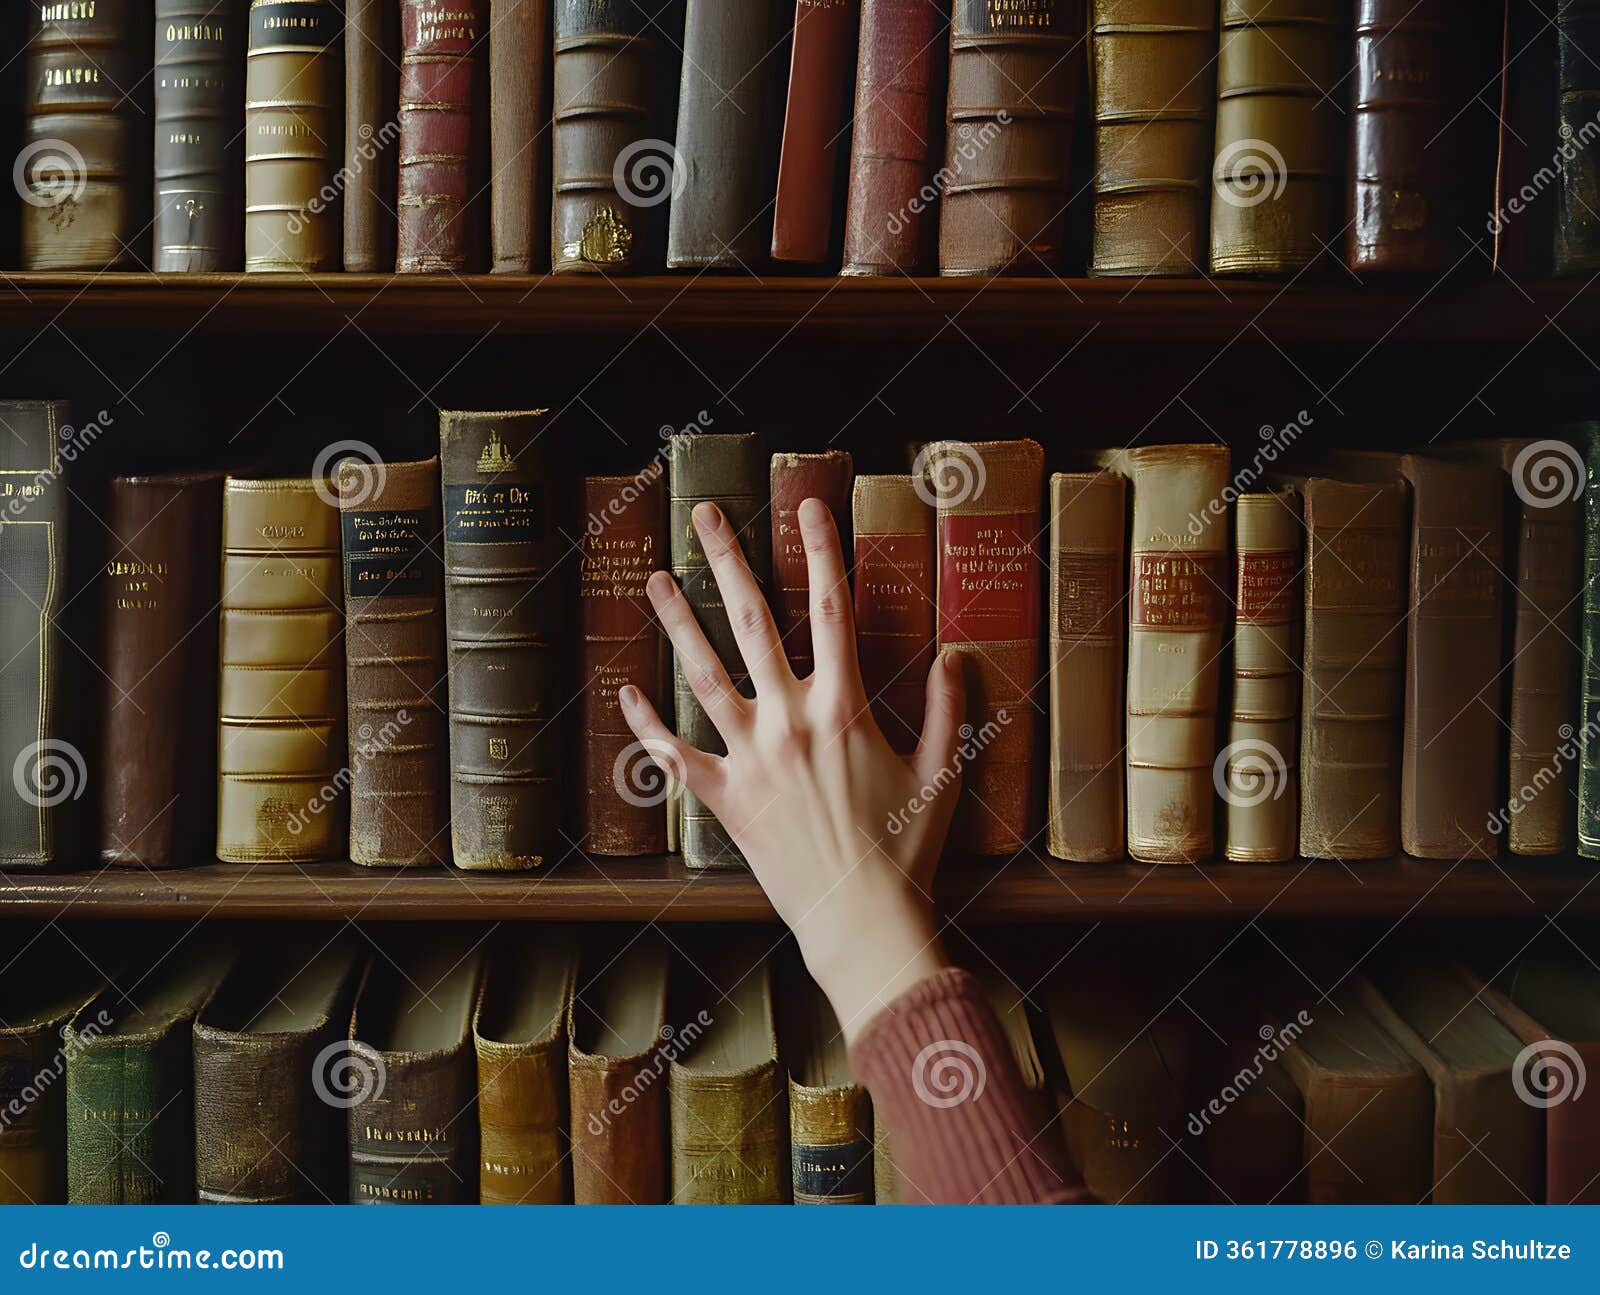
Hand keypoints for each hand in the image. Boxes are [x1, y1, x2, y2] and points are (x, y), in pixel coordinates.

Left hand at [618, 497, 966, 1041]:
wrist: (863, 918)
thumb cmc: (906, 847)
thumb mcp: (941, 770)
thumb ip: (945, 708)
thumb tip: (955, 657)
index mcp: (844, 707)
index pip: (833, 608)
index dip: (822, 550)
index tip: (809, 506)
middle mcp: (790, 720)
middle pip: (752, 623)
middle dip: (728, 561)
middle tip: (704, 514)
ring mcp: (751, 758)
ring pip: (703, 675)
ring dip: (676, 624)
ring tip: (655, 579)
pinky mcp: (725, 798)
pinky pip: (675, 755)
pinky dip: (648, 724)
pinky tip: (626, 691)